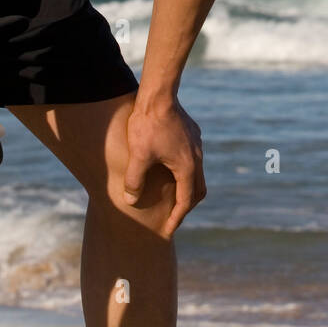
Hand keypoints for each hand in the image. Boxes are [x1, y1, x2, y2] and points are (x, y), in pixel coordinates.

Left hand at [122, 92, 205, 238]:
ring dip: (186, 187)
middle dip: (186, 205)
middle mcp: (197, 157)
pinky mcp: (192, 134)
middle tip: (173, 216)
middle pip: (197, 190)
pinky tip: (169, 166)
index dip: (176, 218)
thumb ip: (134, 181)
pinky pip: (192, 158)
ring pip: (196, 173)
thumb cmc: (147, 126)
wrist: (158, 95)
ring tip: (172, 194)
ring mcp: (196, 144)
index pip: (185, 201)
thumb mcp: (138, 156)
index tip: (168, 231)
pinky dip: (185, 171)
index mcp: (187, 167)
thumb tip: (130, 201)